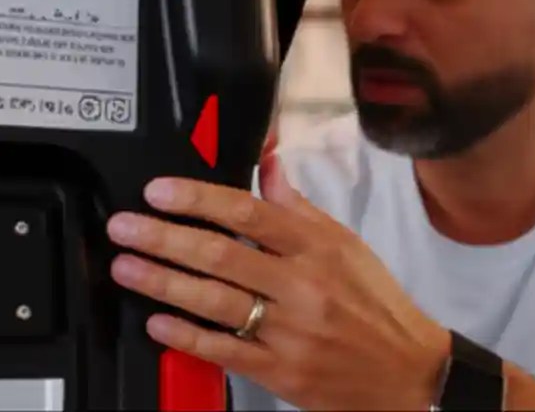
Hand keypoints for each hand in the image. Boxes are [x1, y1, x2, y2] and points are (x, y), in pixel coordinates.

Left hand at [107, 143, 450, 410]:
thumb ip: (298, 207)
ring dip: (163, 282)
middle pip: (223, 254)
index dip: (200, 199)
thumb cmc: (375, 305)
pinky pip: (225, 350)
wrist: (409, 374)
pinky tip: (158, 322)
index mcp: (318, 248)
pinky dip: (187, 335)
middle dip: (165, 238)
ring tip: (126, 267)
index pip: (250, 212)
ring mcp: (290, 331)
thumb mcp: (345, 245)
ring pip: (216, 301)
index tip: (160, 191)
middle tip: (125, 227)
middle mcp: (302, 286)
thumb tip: (269, 160)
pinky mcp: (281, 371)